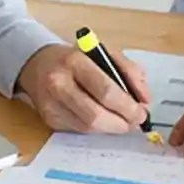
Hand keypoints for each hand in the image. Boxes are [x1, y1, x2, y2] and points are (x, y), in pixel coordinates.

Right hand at [16, 43, 151, 133]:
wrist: (38, 63)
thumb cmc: (77, 58)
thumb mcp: (105, 53)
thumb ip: (129, 71)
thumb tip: (145, 99)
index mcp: (75, 62)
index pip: (105, 90)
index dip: (127, 107)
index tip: (142, 112)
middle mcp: (59, 83)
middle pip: (95, 115)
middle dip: (121, 122)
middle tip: (135, 122)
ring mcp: (51, 104)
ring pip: (87, 127)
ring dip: (111, 128)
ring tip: (123, 122)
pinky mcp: (48, 119)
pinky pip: (79, 130)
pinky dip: (96, 128)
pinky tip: (104, 121)